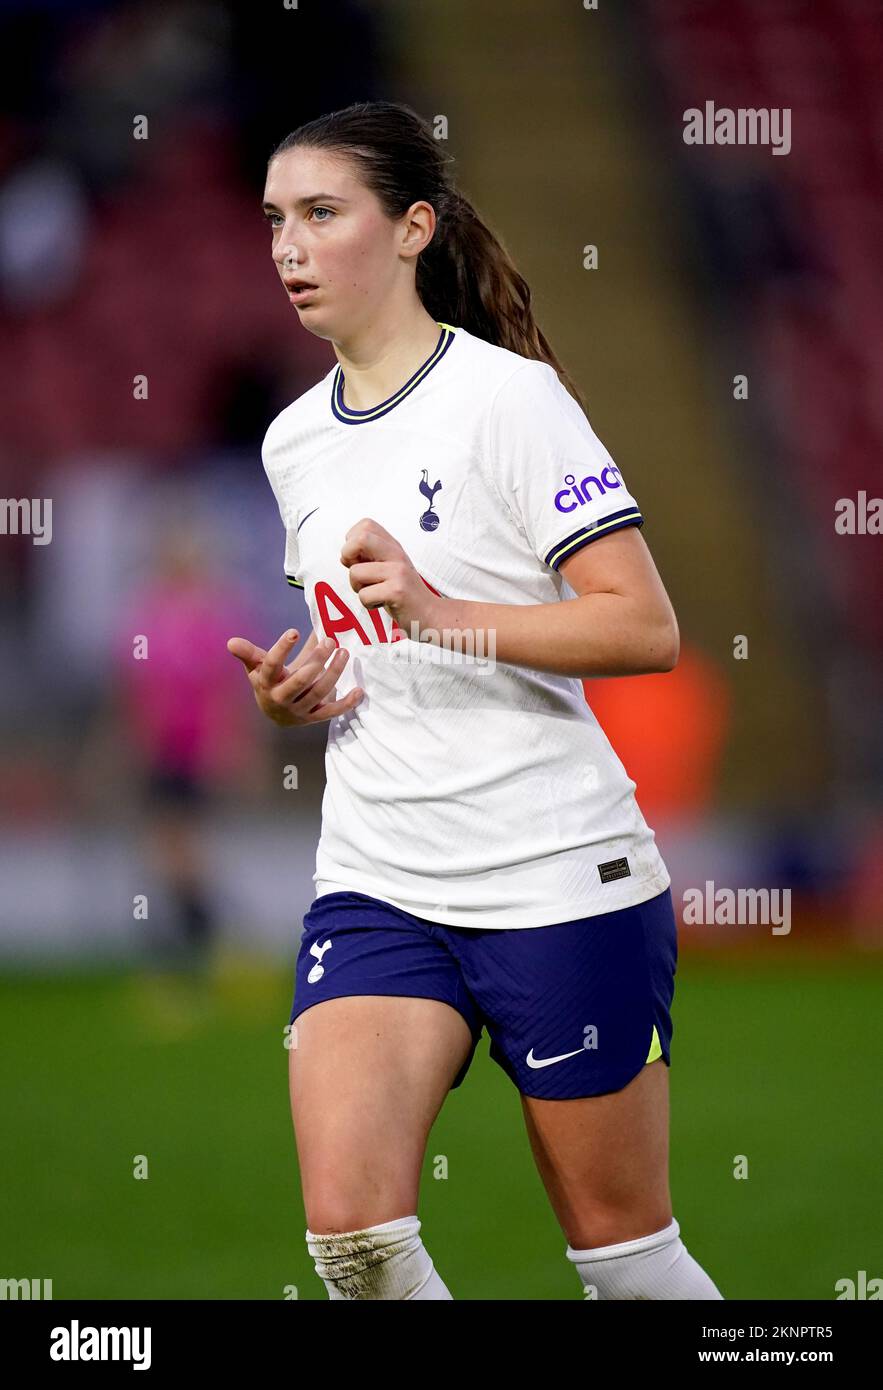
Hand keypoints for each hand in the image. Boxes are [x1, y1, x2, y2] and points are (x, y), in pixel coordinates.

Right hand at [226, 628, 362, 725]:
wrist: (274, 713)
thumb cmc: (268, 682)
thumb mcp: (256, 667)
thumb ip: (249, 653)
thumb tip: (231, 642)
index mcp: (266, 682)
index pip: (272, 665)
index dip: (281, 649)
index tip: (294, 631)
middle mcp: (281, 698)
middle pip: (300, 680)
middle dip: (317, 661)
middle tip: (331, 641)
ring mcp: (299, 710)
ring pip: (319, 693)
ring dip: (334, 673)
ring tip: (344, 653)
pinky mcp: (313, 718)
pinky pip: (332, 712)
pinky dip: (347, 703)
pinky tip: (359, 691)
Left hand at [340, 517, 441, 637]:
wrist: (429, 614)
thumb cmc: (403, 592)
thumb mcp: (388, 568)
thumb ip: (368, 558)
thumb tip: (344, 555)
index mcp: (393, 546)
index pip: (366, 525)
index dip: (352, 540)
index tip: (359, 558)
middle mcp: (396, 554)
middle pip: (360, 539)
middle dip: (347, 555)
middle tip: (357, 571)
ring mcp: (398, 572)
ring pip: (356, 572)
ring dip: (357, 587)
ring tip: (373, 593)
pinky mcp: (397, 591)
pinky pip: (364, 595)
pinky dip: (367, 604)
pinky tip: (381, 604)